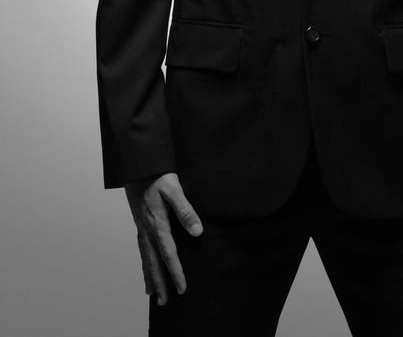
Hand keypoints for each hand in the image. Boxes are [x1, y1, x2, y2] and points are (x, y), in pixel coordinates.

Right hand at [124, 172, 202, 305]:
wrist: (138, 166)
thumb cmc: (158, 177)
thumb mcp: (175, 189)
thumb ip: (186, 211)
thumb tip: (198, 232)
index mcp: (157, 224)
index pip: (168, 254)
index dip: (175, 272)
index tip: (182, 288)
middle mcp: (147, 230)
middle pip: (153, 262)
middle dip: (160, 282)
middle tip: (164, 302)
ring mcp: (142, 228)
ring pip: (145, 258)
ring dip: (150, 277)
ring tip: (152, 294)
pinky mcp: (140, 224)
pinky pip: (142, 249)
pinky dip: (144, 263)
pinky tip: (146, 268)